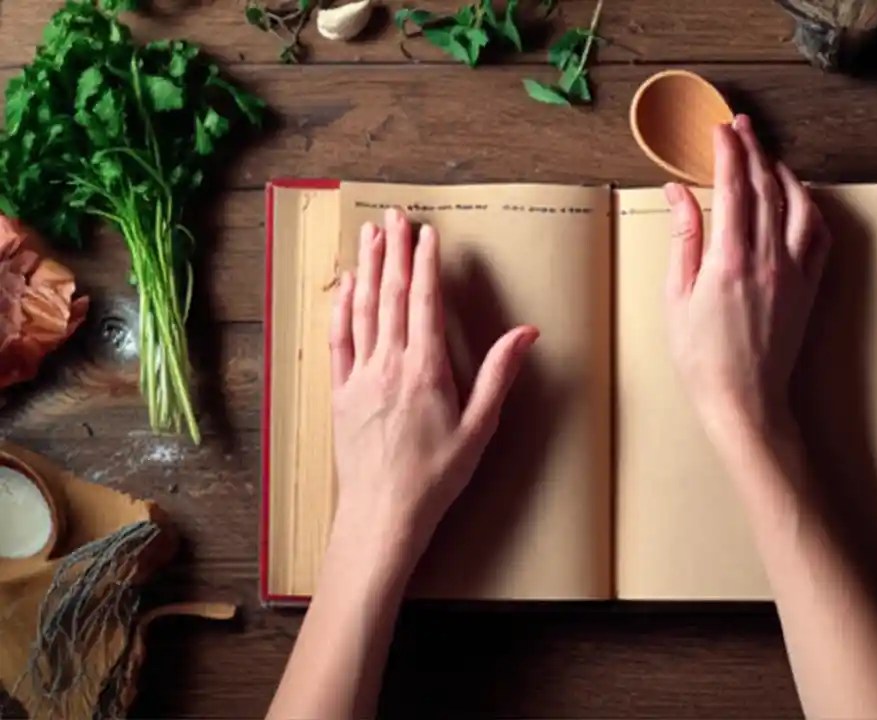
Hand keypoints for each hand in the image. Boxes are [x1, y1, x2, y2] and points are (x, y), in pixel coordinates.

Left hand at [328, 208, 537, 570]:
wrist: (383, 515)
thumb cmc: (435, 477)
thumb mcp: (479, 428)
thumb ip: (500, 375)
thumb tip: (526, 333)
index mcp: (425, 371)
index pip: (423, 303)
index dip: (425, 263)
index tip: (428, 234)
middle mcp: (387, 366)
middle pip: (389, 295)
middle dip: (393, 252)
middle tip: (395, 216)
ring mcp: (358, 377)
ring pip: (361, 310)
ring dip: (365, 269)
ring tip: (369, 235)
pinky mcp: (339, 394)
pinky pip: (338, 341)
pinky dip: (341, 309)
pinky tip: (344, 287)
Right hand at [664, 115, 829, 440]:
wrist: (744, 399)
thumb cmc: (701, 356)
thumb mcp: (676, 295)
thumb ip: (683, 237)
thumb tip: (677, 191)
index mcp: (728, 259)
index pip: (733, 188)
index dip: (727, 152)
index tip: (719, 130)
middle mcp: (766, 258)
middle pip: (765, 187)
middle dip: (753, 150)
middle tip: (741, 127)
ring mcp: (794, 271)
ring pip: (796, 205)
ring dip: (783, 173)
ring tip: (767, 155)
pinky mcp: (809, 287)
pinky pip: (818, 236)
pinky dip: (810, 209)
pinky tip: (798, 198)